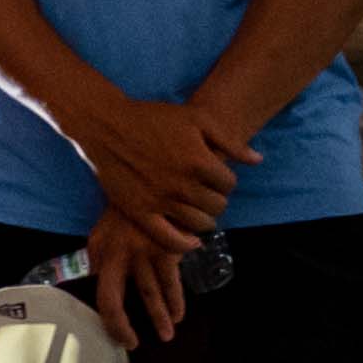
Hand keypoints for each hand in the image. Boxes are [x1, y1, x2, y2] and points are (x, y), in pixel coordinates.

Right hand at [69, 93, 247, 248]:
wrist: (106, 125)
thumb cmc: (152, 118)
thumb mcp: (197, 119)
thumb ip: (229, 140)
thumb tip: (256, 161)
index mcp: (199, 161)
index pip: (229, 184)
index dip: (225, 180)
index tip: (214, 177)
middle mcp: (182, 184)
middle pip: (217, 205)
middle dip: (216, 199)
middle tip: (204, 193)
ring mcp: (160, 200)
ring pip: (199, 223)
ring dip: (204, 219)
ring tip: (197, 211)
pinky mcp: (139, 212)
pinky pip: (169, 239)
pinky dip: (184, 245)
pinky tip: (191, 241)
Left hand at [82, 208, 190, 349]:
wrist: (155, 187)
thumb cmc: (128, 215)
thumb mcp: (104, 234)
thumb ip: (100, 258)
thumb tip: (97, 281)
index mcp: (100, 254)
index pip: (97, 292)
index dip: (107, 318)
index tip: (116, 333)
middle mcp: (117, 257)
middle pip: (112, 301)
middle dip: (122, 327)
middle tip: (134, 344)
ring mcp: (142, 254)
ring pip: (150, 295)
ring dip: (160, 317)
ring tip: (167, 335)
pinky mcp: (166, 249)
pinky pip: (172, 282)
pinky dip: (176, 300)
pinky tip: (179, 314)